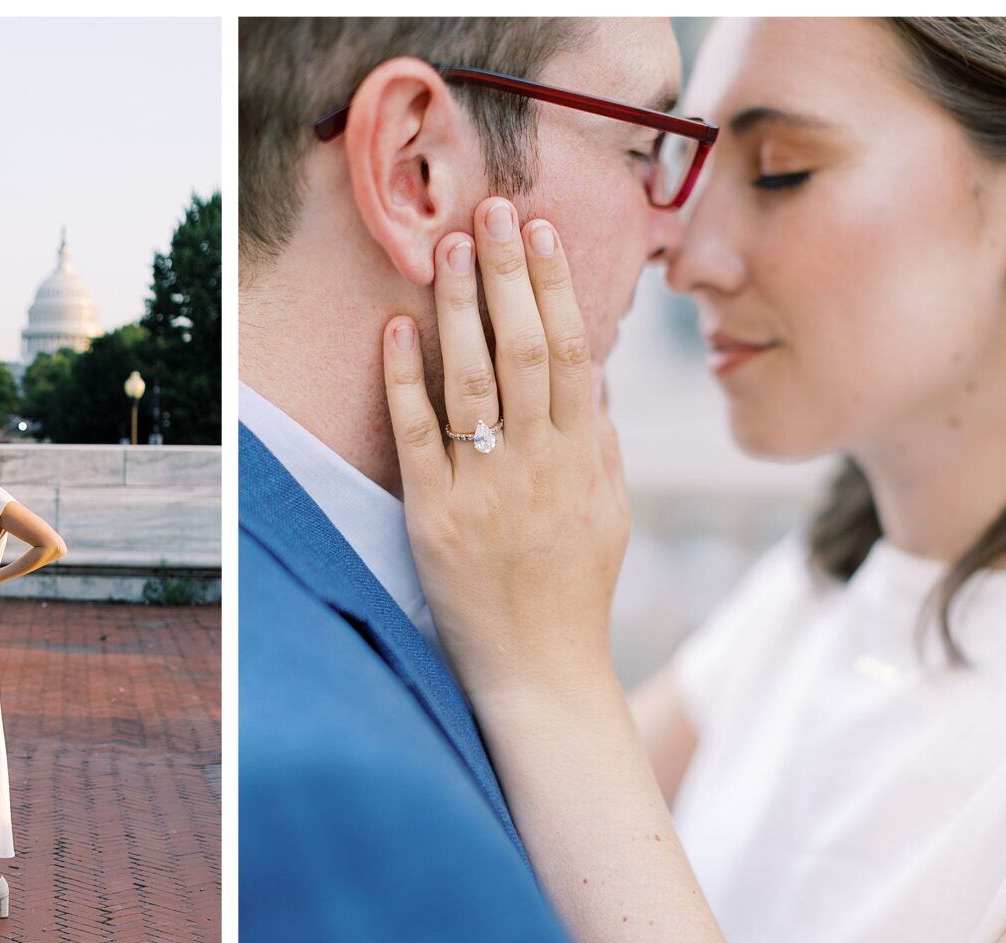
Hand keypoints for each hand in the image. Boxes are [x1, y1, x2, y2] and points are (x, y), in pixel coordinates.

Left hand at [381, 197, 628, 699]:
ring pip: (472, 380)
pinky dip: (405, 378)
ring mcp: (484, 489)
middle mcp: (537, 464)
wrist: (541, 670)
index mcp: (582, 458)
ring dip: (459, 307)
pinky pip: (418, 436)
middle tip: (493, 209)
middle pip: (523, 350)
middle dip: (508, 274)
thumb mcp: (609, 512)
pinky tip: (396, 327)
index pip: (570, 351)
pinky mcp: (434, 516)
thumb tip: (592, 369)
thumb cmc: (574, 589)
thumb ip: (600, 440)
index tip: (541, 232)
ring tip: (448, 246)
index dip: (555, 286)